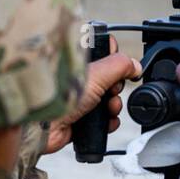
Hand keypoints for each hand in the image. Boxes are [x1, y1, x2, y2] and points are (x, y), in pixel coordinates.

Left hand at [44, 35, 141, 153]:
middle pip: (110, 78)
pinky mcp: (79, 119)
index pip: (103, 51)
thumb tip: (135, 65)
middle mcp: (78, 78)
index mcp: (79, 60)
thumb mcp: (98, 73)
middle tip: (111, 90)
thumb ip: (121, 65)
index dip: (116, 58)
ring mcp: (79, 98)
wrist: (43, 127)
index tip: (120, 66)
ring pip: (108, 100)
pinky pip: (102, 119)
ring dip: (114, 106)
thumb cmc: (61, 96)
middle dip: (116, 87)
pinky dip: (108, 122)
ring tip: (108, 109)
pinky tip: (106, 122)